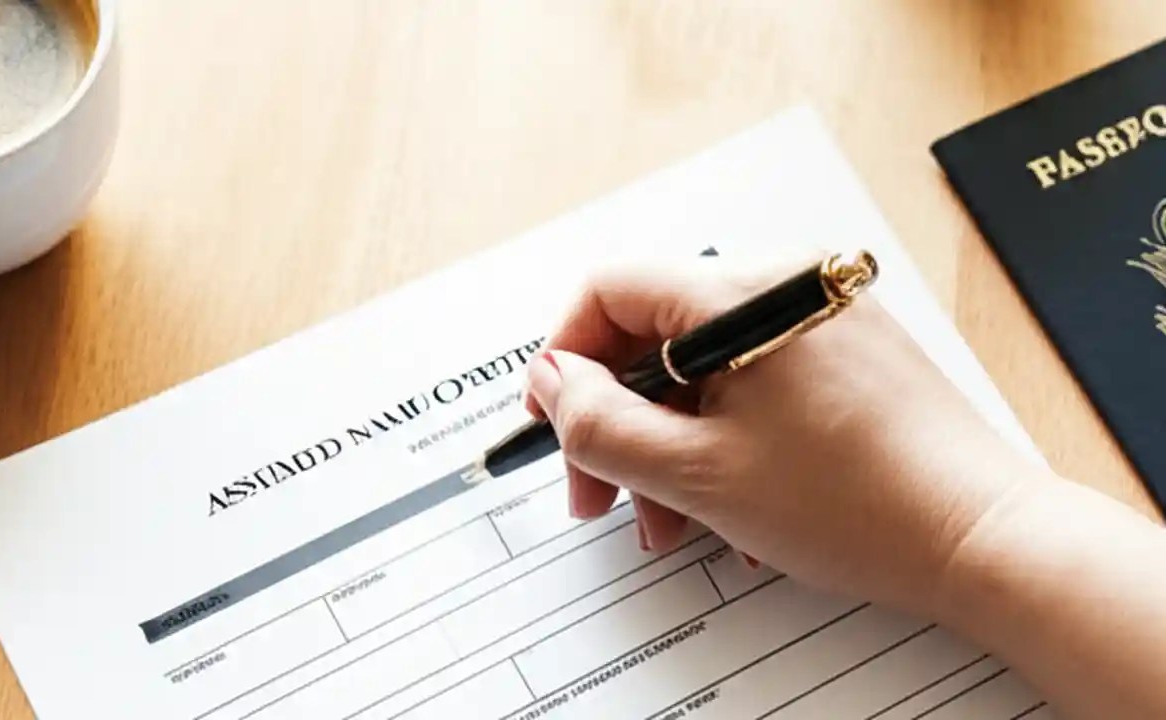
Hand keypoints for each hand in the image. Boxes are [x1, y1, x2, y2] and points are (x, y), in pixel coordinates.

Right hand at [522, 253, 1045, 618]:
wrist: (984, 539)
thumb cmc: (862, 503)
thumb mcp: (696, 473)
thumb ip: (600, 422)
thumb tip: (551, 381)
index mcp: (743, 292)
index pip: (609, 290)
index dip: (565, 360)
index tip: (556, 423)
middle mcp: (784, 285)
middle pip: (654, 336)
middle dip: (618, 426)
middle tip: (603, 495)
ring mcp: (820, 318)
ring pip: (702, 369)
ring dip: (670, 448)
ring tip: (676, 523)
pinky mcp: (845, 354)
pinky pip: (754, 384)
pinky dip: (724, 441)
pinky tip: (732, 505)